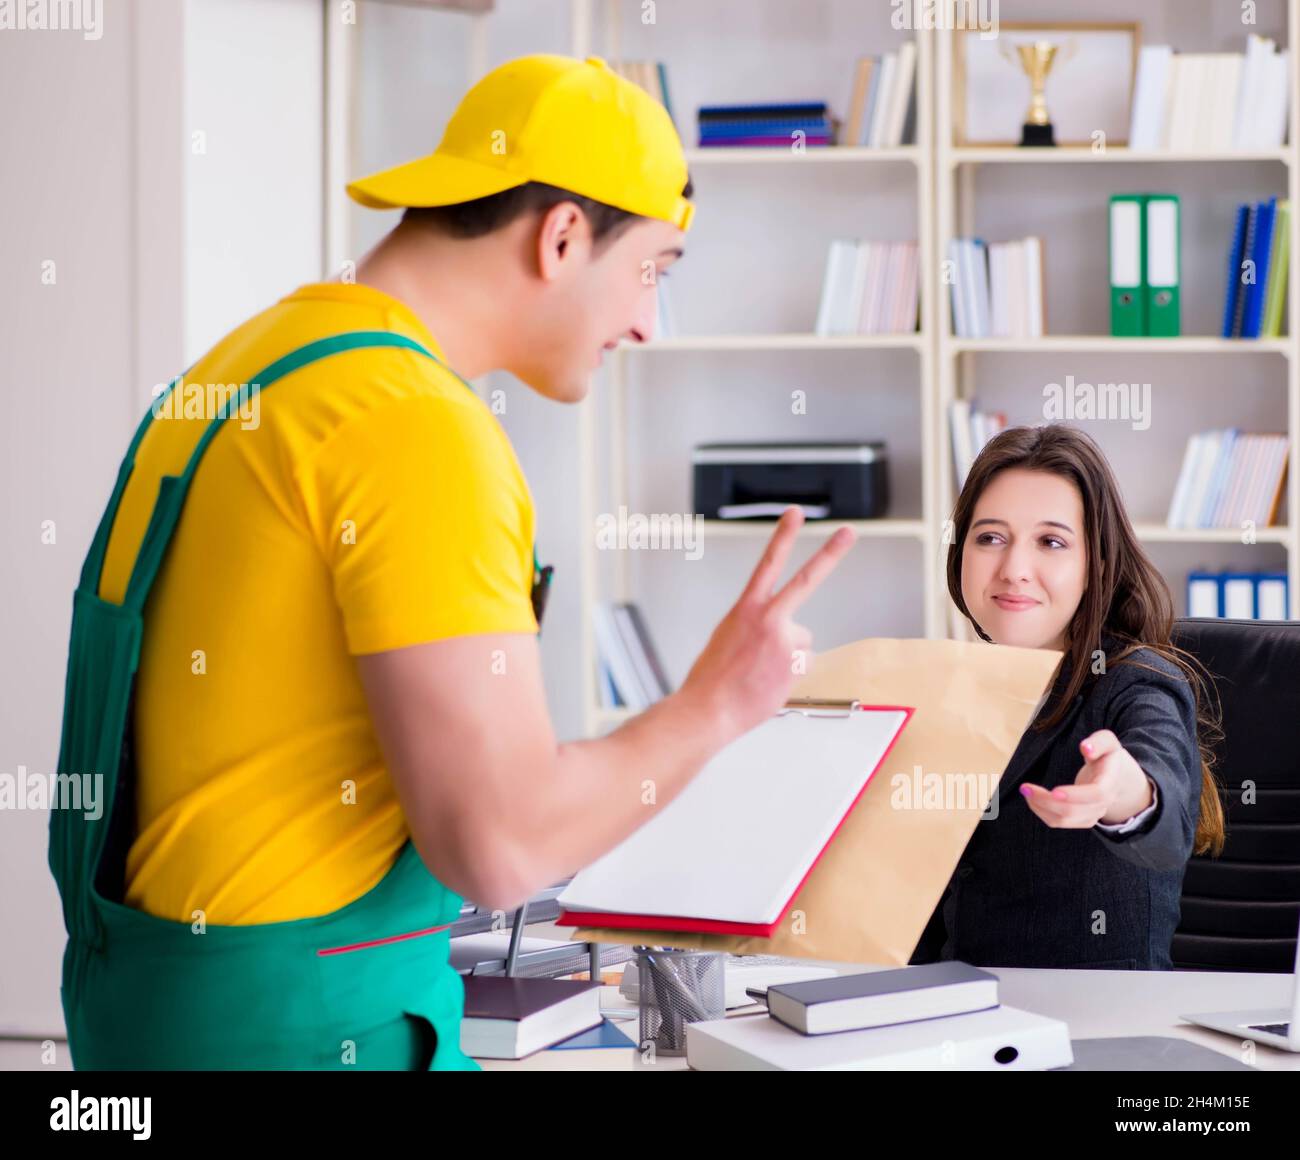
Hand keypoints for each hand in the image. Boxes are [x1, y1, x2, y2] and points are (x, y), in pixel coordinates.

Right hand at [677, 507, 855, 738]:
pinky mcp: (797, 664)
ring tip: (761, 672)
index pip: (768, 563)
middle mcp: (768, 619)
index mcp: (745, 609)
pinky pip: (801, 664)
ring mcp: (785, 640)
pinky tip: (768, 682)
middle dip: (830, 553)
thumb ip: (754, 627)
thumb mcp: (727, 638)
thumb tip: (778, 637)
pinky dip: (788, 674)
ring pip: (800, 641)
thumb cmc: (712, 679)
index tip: (796, 514)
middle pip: (806, 580)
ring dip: (786, 655)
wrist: (709, 709)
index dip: (783, 536)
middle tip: (848, 532)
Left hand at [1019, 729, 1152, 827]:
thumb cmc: (1107, 756)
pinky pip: (1059, 822)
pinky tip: (1032, 797)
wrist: (1117, 777)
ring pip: (1064, 819)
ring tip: (1025, 790)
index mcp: (1110, 783)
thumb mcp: (1108, 742)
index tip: (1054, 790)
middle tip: (1025, 787)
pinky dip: (1041, 811)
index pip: (1097, 794)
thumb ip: (1099, 742)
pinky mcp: (1081, 819)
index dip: (1076, 795)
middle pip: (1075, 811)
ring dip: (1040, 807)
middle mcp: (1103, 803)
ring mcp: (1092, 814)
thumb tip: (1085, 747)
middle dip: (1047, 801)